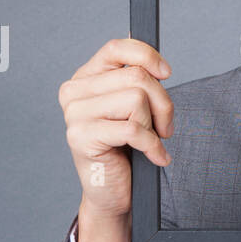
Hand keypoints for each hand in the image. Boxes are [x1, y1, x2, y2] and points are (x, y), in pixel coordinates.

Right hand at [57, 38, 173, 241]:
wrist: (112, 193)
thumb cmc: (126, 150)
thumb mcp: (133, 108)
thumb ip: (135, 80)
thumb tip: (148, 53)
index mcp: (85, 78)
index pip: (116, 48)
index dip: (147, 55)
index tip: (167, 73)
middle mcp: (74, 91)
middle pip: (137, 76)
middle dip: (163, 103)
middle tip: (164, 127)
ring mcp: (74, 114)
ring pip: (136, 99)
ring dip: (155, 125)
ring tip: (153, 142)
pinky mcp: (81, 137)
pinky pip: (133, 130)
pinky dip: (152, 146)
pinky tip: (155, 157)